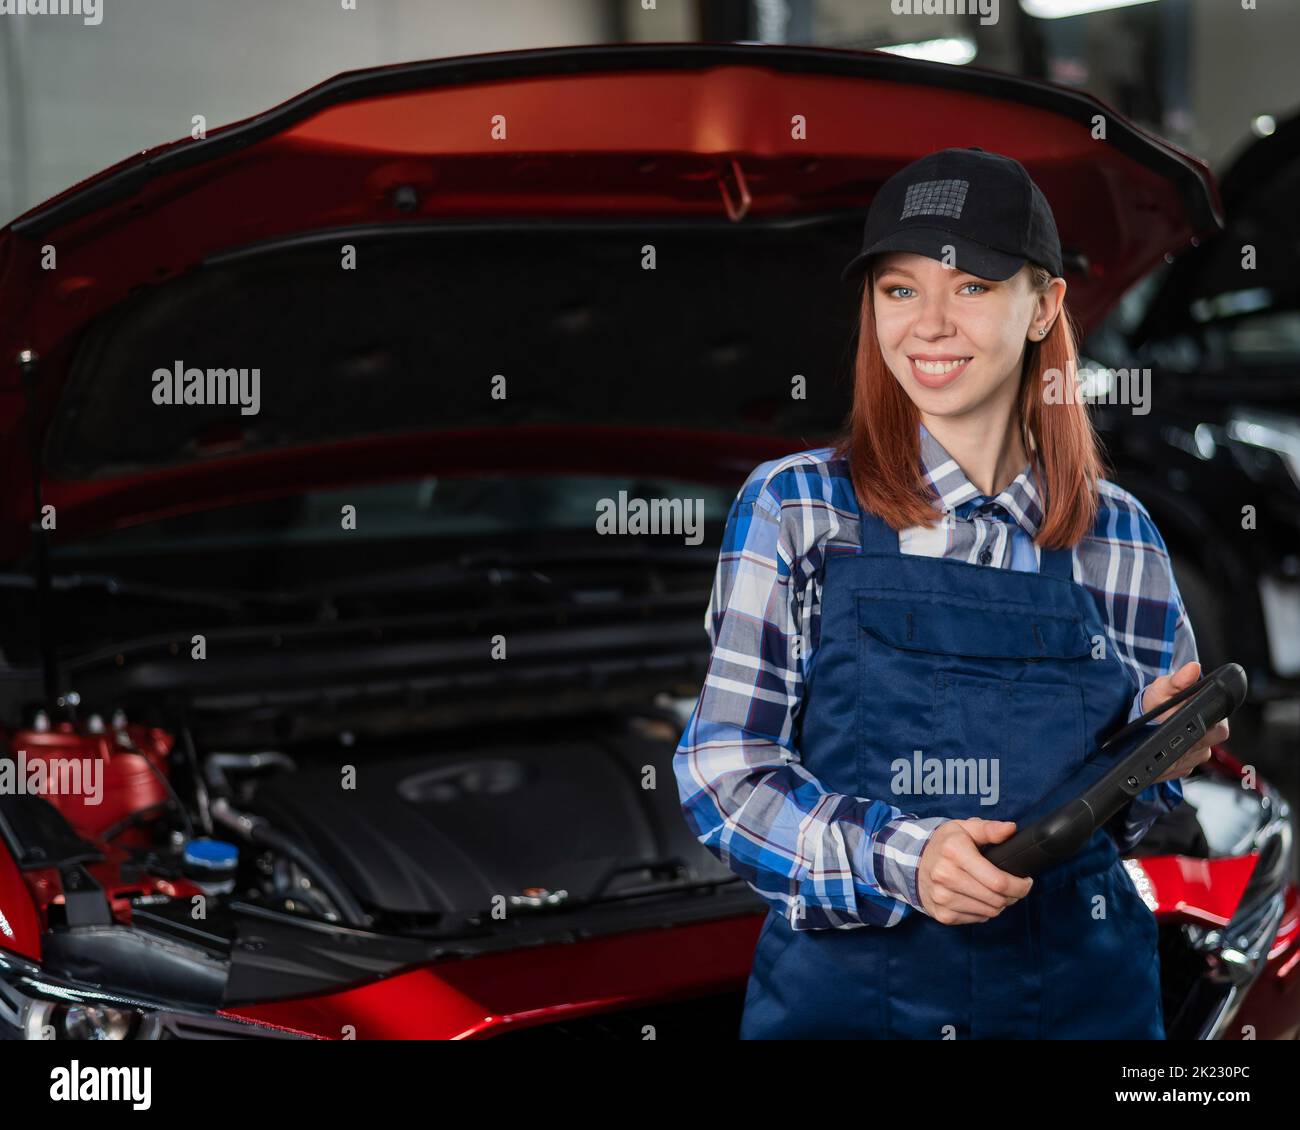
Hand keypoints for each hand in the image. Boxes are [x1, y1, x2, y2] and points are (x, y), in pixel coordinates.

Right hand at [916, 819, 1032, 924]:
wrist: (912, 863)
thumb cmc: (945, 845)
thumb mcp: (964, 828)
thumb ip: (989, 828)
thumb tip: (1010, 829)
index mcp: (954, 851)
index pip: (998, 881)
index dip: (1020, 885)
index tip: (1026, 881)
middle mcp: (945, 875)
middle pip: (996, 899)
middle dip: (1013, 895)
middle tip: (1013, 887)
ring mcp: (942, 897)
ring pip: (989, 911)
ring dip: (999, 904)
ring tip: (996, 892)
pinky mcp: (942, 914)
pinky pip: (977, 919)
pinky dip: (984, 911)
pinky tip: (979, 898)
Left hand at [1141, 660, 1226, 782]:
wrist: (1143, 714)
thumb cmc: (1158, 699)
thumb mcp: (1164, 687)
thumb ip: (1178, 680)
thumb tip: (1192, 668)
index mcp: (1209, 714)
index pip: (1218, 728)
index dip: (1202, 731)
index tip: (1183, 730)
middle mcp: (1209, 734)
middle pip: (1206, 747)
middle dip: (1187, 744)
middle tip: (1167, 740)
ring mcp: (1199, 750)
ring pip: (1194, 759)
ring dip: (1177, 756)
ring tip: (1160, 749)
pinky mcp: (1186, 763)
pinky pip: (1183, 768)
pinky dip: (1170, 766)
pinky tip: (1158, 759)